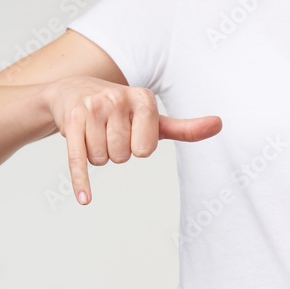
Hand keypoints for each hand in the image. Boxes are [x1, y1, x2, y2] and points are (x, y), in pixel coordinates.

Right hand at [46, 76, 221, 203]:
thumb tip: (219, 125)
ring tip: (94, 132)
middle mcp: (118, 98)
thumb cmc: (120, 110)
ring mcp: (93, 108)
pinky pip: (78, 159)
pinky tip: (86, 198)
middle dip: (116, 152)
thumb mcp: (153, 118)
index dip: (138, 147)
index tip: (131, 132)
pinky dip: (81, 181)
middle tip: (110, 132)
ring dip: (98, 155)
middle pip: (123, 156)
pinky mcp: (70, 121)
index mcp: (144, 99)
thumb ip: (185, 128)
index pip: (146, 150)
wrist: (72, 89)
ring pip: (102, 159)